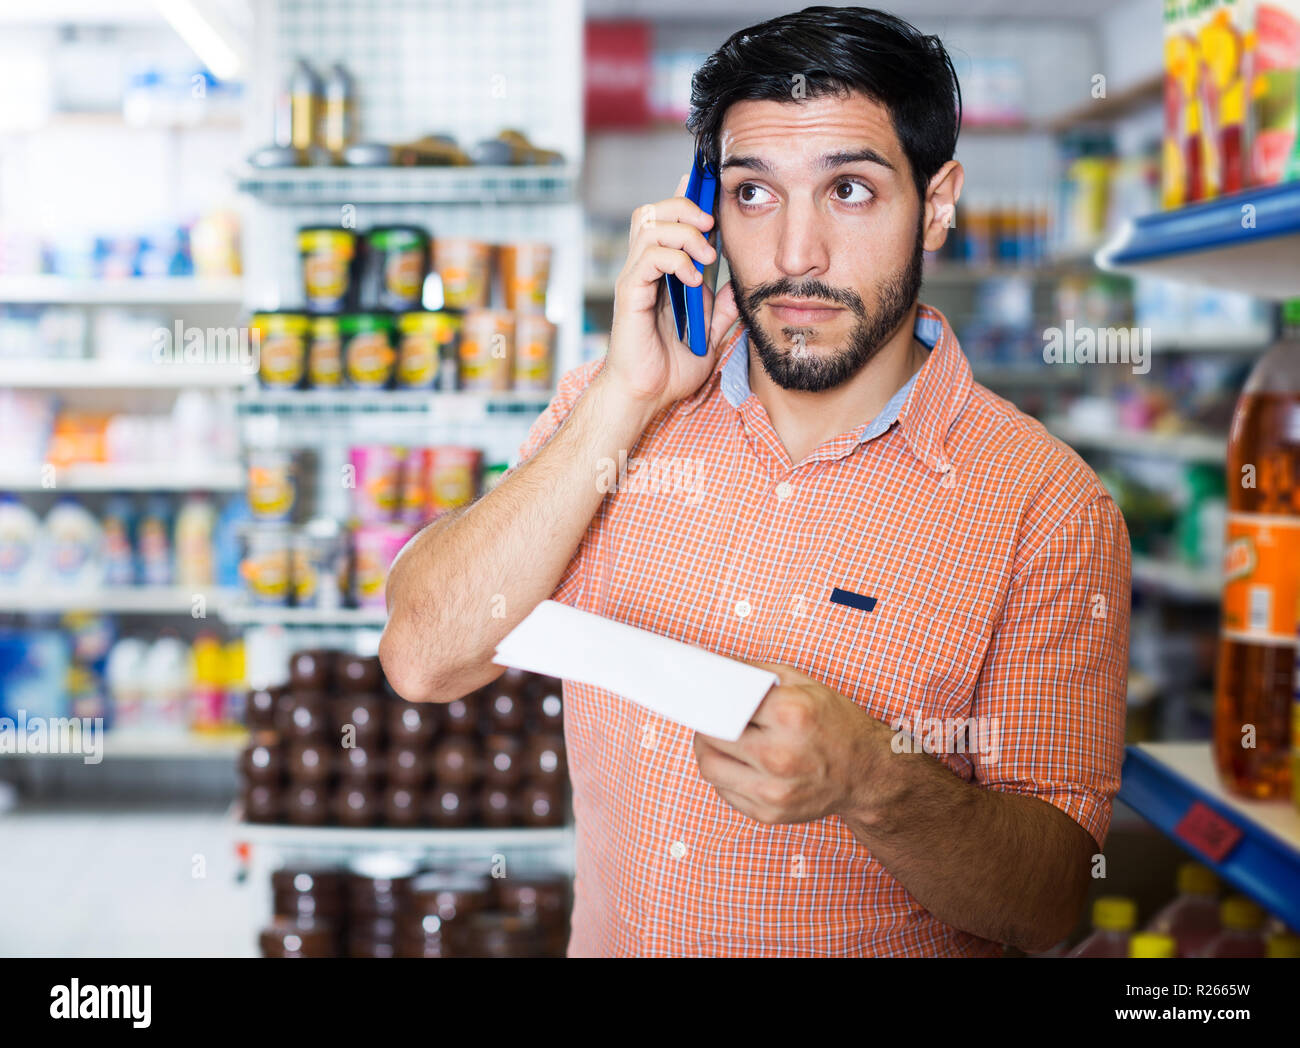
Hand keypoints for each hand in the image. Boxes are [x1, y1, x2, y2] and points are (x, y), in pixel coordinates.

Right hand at [603, 172, 739, 416]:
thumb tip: (740, 285)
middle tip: (711, 226)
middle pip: (654, 210)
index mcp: (661, 274)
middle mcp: (644, 269)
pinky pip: (649, 257)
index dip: (686, 199)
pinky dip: (675, 260)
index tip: (710, 193)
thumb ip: (723, 309)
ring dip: (684, 232)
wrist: (646, 395)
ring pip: (650, 224)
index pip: (668, 220)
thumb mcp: (709, 335)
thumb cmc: (668, 368)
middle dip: (685, 207)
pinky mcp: (630, 293)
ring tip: (707, 256)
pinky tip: (693, 280)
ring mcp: (635, 279)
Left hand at [692, 661, 886, 824]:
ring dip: (708, 748)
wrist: (867, 774)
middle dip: (708, 721)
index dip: (709, 696)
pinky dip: (724, 773)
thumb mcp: (802, 683)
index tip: (700, 693)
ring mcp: (774, 790)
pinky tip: (739, 762)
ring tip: (722, 738)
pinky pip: (724, 790)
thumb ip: (754, 673)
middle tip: (714, 714)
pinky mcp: (769, 813)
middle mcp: (780, 755)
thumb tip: (711, 663)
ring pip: (709, 766)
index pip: (725, 701)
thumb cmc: (835, 723)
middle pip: (710, 734)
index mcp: (790, 715)